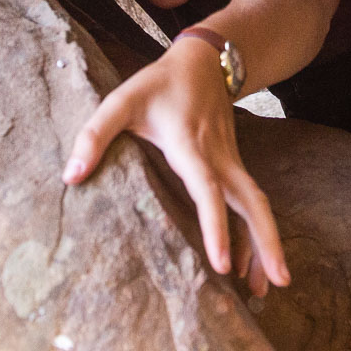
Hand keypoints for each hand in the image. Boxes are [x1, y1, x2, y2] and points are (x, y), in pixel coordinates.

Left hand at [62, 39, 289, 295]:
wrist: (204, 62)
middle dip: (267, 242)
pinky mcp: (234, 168)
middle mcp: (219, 158)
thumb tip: (71, 177)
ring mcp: (232, 163)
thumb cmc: (158, 85)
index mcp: (190, 145)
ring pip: (257, 206)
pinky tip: (252, 266)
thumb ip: (94, 135)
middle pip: (252, 203)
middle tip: (279, 283)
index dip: (215, 226)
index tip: (222, 263)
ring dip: (266, 245)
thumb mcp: (121, 100)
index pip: (207, 190)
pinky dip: (255, 234)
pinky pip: (250, 204)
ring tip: (268, 288)